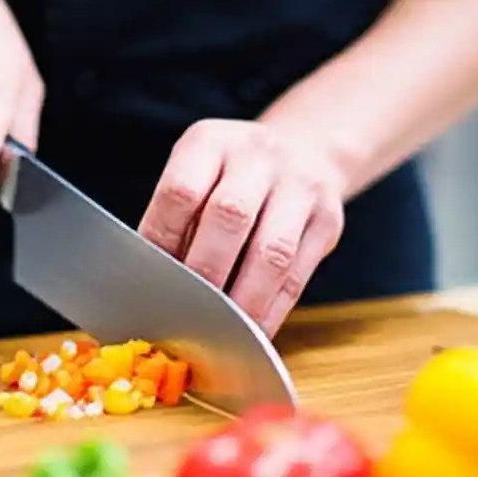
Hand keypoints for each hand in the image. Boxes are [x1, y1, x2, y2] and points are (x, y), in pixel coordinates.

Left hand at [138, 120, 346, 336]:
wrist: (304, 151)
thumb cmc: (229, 177)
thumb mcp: (196, 173)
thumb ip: (173, 220)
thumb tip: (149, 287)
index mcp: (210, 141)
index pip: (181, 192)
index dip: (163, 241)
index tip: (150, 281)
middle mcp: (258, 156)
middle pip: (230, 217)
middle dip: (204, 274)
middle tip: (185, 313)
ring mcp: (300, 185)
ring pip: (271, 254)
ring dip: (243, 303)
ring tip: (220, 335)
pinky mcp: (328, 220)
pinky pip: (298, 277)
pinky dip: (271, 312)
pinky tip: (251, 334)